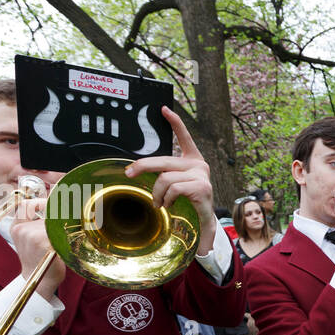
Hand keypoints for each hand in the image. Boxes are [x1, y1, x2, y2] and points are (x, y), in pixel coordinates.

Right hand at [12, 195, 67, 299]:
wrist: (41, 282)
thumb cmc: (42, 259)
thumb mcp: (34, 238)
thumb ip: (39, 221)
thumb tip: (57, 199)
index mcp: (16, 227)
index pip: (26, 204)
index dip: (41, 202)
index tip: (54, 205)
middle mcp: (21, 230)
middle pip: (45, 211)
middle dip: (59, 214)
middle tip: (69, 218)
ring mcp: (31, 236)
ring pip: (54, 221)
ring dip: (64, 226)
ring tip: (67, 235)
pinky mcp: (43, 243)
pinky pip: (59, 231)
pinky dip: (67, 235)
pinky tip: (67, 242)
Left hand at [125, 107, 217, 253]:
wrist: (205, 225)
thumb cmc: (189, 204)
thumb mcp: (177, 186)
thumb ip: (164, 175)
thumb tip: (137, 170)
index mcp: (193, 160)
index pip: (184, 137)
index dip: (175, 122)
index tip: (164, 109)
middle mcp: (199, 165)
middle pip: (164, 160)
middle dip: (142, 166)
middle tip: (129, 173)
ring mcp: (201, 176)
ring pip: (166, 178)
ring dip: (157, 193)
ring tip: (159, 203)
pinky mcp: (201, 188)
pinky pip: (174, 188)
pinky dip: (168, 198)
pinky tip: (170, 205)